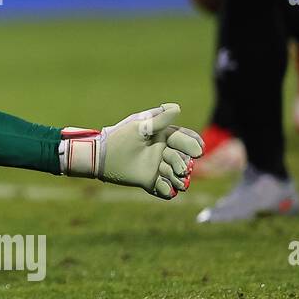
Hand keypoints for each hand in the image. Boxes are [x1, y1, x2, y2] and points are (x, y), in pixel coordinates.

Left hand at [60, 103, 204, 199]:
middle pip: (182, 158)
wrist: (100, 156)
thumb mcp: (139, 126)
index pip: (183, 139)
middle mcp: (163, 152)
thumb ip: (158, 120)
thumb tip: (177, 108)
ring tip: (179, 182)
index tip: (199, 149)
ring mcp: (158, 168)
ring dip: (178, 179)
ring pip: (176, 175)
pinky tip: (166, 190)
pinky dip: (167, 190)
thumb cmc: (119, 137)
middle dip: (183, 164)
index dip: (193, 144)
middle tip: (182, 168)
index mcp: (163, 136)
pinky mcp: (150, 182)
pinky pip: (164, 188)